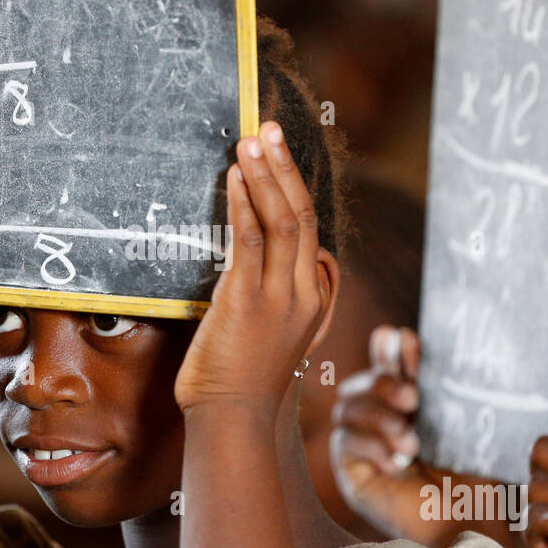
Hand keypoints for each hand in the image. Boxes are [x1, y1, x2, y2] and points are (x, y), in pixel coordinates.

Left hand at [174, 122, 335, 415]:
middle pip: (303, 215)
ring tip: (252, 140)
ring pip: (283, 220)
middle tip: (269, 129)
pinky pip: (250, 239)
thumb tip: (279, 255)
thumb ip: (284, 292)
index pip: (311, 230)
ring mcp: (279, 296)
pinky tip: (233, 177)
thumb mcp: (280, 331)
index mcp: (314, 297)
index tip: (277, 155)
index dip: (294, 188)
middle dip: (284, 167)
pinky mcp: (247, 300)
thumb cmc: (245, 376)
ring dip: (265, 175)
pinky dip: (243, 202)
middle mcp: (305, 292)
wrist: (235, 418)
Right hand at [330, 326, 510, 547]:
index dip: (387, 349)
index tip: (402, 338)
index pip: (385, 364)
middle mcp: (380, 419)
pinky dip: (371, 446)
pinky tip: (397, 464)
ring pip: (346, 409)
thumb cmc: (472, 475)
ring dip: (379, 419)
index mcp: (407, 402)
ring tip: (411, 442)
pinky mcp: (352, 473)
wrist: (470, 523)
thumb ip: (430, 381)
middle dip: (381, 382)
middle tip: (412, 398)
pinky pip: (344, 443)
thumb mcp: (455, 420)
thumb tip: (404, 335)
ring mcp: (363, 445)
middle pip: (358, 383)